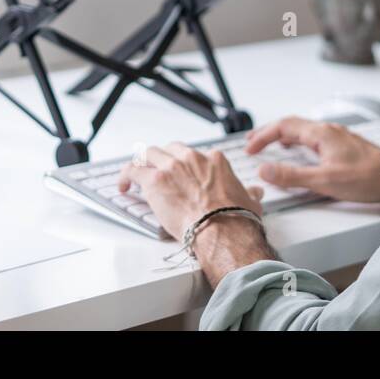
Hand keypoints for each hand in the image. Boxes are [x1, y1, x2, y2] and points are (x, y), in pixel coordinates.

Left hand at [118, 143, 263, 238]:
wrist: (221, 229)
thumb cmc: (235, 218)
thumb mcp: (248, 201)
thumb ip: (250, 193)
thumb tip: (256, 192)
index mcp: (213, 159)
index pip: (193, 154)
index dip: (184, 165)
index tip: (181, 176)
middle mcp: (190, 157)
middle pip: (169, 149)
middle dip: (161, 159)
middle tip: (156, 172)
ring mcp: (170, 167)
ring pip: (148, 153)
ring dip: (141, 163)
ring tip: (134, 176)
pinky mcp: (154, 180)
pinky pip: (133, 169)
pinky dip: (126, 175)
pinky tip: (123, 185)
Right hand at [244, 117, 379, 203]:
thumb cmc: (367, 179)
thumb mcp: (325, 181)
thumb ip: (293, 176)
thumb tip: (265, 170)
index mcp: (321, 134)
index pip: (283, 126)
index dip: (263, 136)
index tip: (250, 148)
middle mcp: (328, 130)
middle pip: (291, 124)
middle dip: (269, 132)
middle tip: (252, 142)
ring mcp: (337, 136)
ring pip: (303, 129)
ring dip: (283, 135)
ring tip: (270, 144)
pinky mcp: (344, 144)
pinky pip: (313, 136)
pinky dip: (298, 140)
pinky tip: (300, 150)